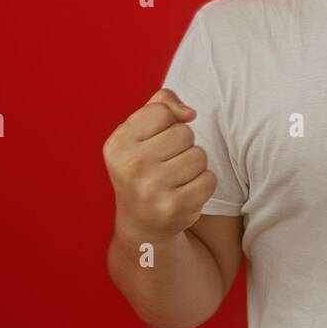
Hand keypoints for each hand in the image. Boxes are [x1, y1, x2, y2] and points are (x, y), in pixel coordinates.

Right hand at [103, 88, 217, 241]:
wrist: (141, 222)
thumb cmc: (144, 166)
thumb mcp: (138, 132)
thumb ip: (160, 105)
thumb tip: (189, 112)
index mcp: (117, 145)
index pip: (161, 112)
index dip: (167, 123)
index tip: (154, 141)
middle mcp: (131, 167)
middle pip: (185, 132)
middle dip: (182, 145)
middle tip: (166, 163)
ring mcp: (153, 189)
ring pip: (199, 155)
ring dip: (194, 164)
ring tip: (175, 177)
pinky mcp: (175, 207)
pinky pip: (209, 179)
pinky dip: (203, 183)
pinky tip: (184, 192)